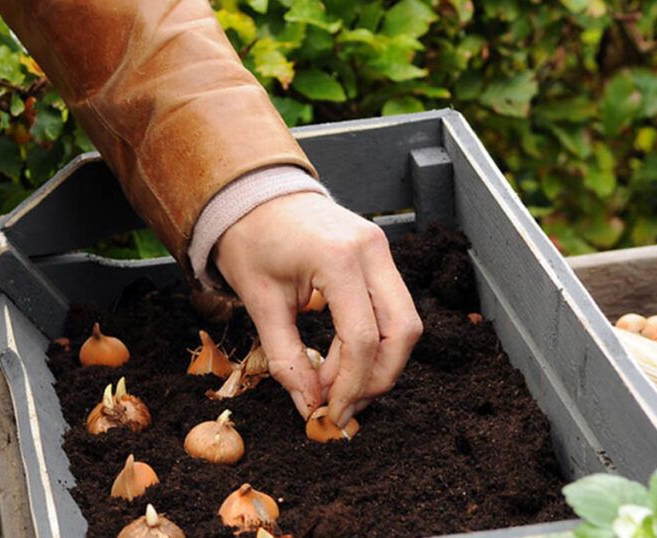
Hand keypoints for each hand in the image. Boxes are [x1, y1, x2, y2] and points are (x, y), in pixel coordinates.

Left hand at [216, 193, 421, 425]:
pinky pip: (392, 309)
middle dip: (378, 378)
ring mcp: (381, 250)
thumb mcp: (259, 302)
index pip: (362, 337)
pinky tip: (344, 362)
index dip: (351, 385)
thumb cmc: (250, 240)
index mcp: (338, 258)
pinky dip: (374, 342)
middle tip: (344, 407)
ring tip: (339, 388)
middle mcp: (371, 251)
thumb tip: (309, 406)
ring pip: (405, 322)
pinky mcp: (380, 256)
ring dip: (379, 364)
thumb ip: (286, 358)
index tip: (330, 414)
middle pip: (402, 331)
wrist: (254, 193)